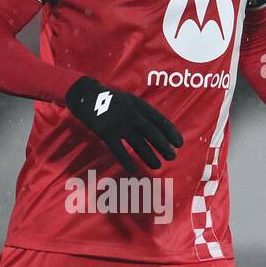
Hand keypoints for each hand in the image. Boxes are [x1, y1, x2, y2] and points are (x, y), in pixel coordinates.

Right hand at [65, 76, 182, 173]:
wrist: (86, 96)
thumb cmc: (111, 101)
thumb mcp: (130, 101)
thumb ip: (143, 114)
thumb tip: (160, 131)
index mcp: (139, 105)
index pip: (159, 120)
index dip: (171, 132)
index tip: (179, 143)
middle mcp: (131, 113)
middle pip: (151, 132)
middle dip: (163, 145)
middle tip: (172, 156)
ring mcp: (118, 123)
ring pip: (137, 143)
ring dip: (149, 156)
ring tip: (158, 165)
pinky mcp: (106, 132)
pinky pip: (118, 150)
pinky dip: (127, 161)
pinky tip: (134, 170)